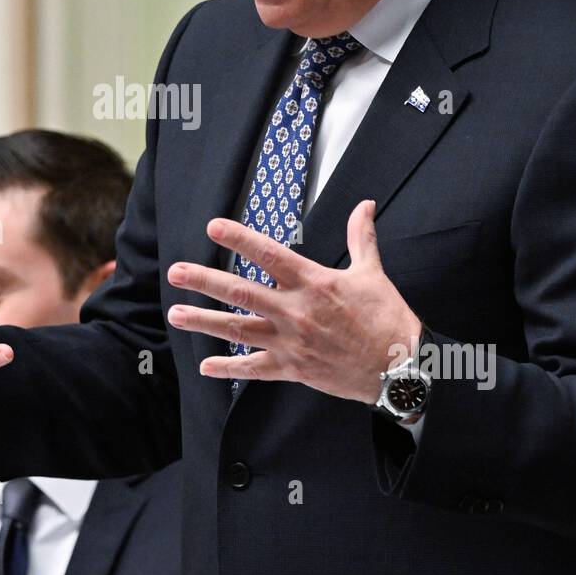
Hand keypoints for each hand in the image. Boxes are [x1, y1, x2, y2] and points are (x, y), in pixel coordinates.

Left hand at [165, 199, 421, 403]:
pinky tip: (204, 366)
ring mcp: (291, 342)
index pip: (269, 254)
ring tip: (175, 315)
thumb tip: (365, 205)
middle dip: (205, 281)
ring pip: (239, 330)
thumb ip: (361, 237)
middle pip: (241, 292)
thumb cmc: (387, 317)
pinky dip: (229, 368)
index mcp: (314, 282)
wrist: (400, 367)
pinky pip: (255, 369)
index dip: (239, 238)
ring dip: (204, 322)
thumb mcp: (372, 272)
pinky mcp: (293, 369)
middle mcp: (296, 311)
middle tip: (175, 272)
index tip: (213, 227)